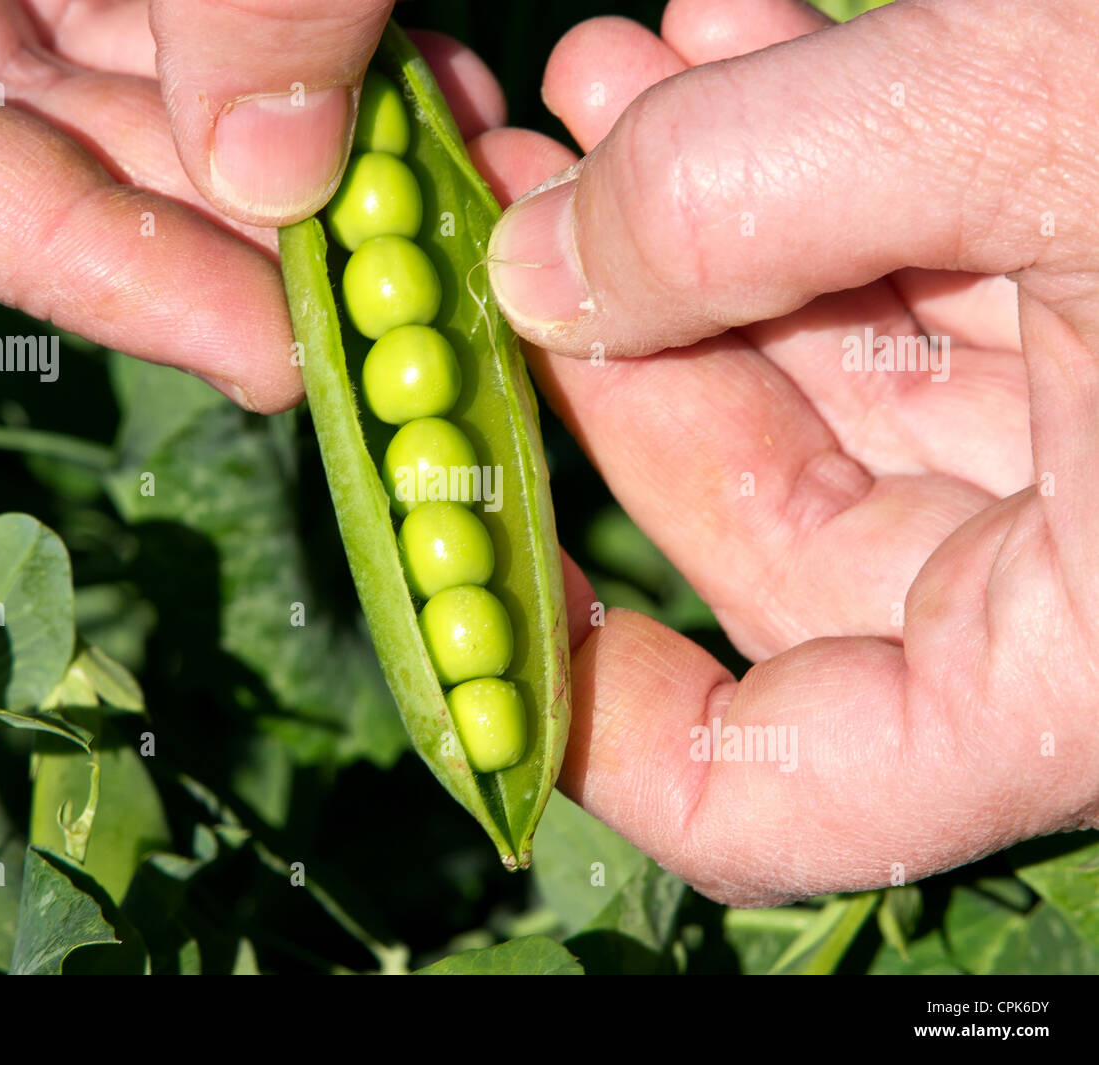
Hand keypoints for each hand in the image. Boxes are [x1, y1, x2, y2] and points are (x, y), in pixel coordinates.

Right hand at [0, 1, 502, 412]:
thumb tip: (281, 173)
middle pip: (59, 151)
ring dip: (309, 149)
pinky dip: (305, 60)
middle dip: (251, 225)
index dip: (102, 277)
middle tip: (401, 285)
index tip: (283, 353)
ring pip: (147, 89)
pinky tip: (419, 87)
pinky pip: (191, 16)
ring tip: (443, 178)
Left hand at [474, 0, 1098, 904]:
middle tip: (504, 198)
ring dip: (685, 233)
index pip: (771, 790)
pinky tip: (707, 51)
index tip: (464, 566)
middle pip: (754, 530)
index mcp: (1087, 659)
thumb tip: (540, 263)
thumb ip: (752, 196)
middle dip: (612, 351)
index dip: (592, 712)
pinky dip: (800, 175)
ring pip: (824, 387)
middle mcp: (1090, 584)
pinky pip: (913, 284)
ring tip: (592, 85)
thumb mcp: (1051, 115)